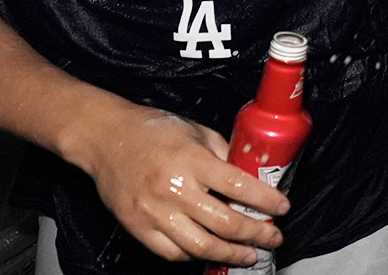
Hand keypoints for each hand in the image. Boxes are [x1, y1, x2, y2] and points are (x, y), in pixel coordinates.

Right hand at [69, 105, 286, 265]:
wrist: (105, 138)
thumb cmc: (152, 131)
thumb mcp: (196, 131)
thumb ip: (223, 154)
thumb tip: (251, 175)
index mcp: (191, 160)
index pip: (239, 186)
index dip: (266, 201)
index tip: (282, 208)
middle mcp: (174, 188)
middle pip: (225, 224)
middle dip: (257, 235)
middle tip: (273, 238)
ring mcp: (154, 212)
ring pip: (202, 247)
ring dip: (232, 254)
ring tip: (249, 255)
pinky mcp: (138, 227)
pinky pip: (173, 253)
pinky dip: (196, 256)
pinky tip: (211, 251)